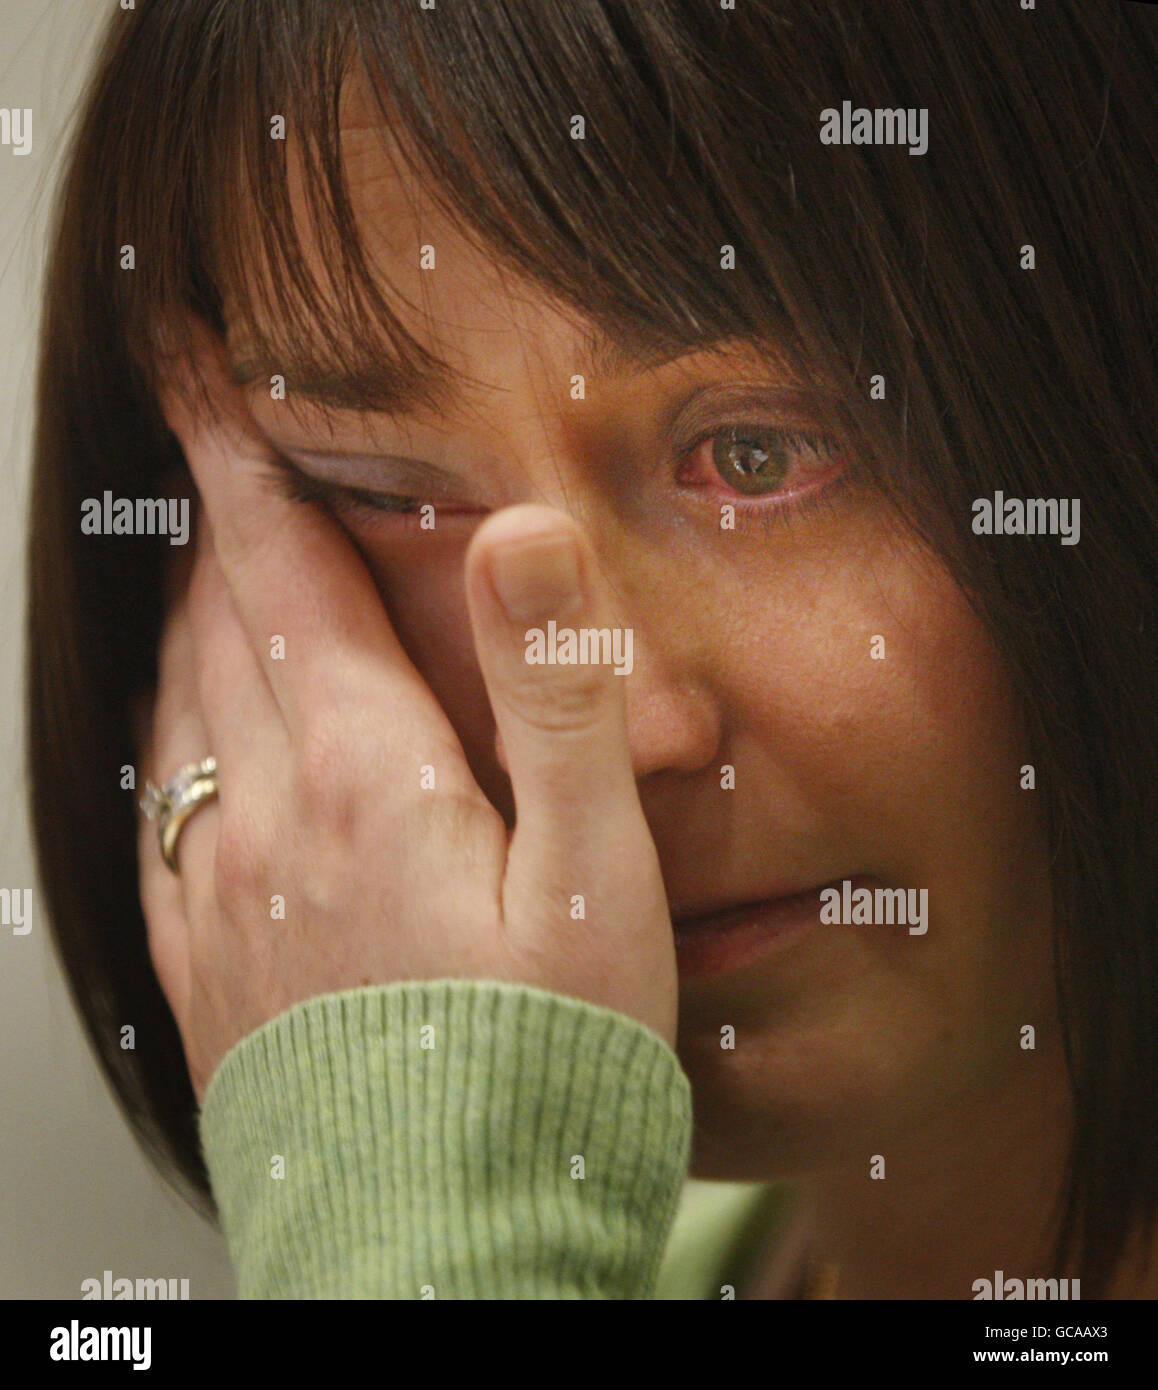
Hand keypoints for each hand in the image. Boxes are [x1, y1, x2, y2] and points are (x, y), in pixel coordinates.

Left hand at [135, 317, 677, 1104]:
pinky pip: (162, 811)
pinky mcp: (212, 969)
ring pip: (179, 711)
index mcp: (364, 779)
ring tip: (206, 570)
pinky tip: (187, 739)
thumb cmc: (541, 1071)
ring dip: (188, 620)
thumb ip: (556, 698)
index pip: (282, 574)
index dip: (242, 461)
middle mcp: (267, 823)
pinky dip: (169, 735)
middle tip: (212, 452)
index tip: (199, 373)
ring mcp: (223, 899)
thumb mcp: (592, 877)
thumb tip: (520, 535)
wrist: (446, 1251)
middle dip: (215, 524)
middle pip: (219, 628)